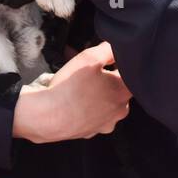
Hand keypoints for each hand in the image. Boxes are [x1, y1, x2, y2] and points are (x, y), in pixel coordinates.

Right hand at [13, 41, 131, 142]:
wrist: (49, 116)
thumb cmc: (71, 87)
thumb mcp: (90, 57)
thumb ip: (107, 49)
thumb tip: (115, 46)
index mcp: (124, 91)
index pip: (128, 72)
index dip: (114, 63)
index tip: (101, 61)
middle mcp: (120, 110)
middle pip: (116, 88)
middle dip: (103, 78)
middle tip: (86, 72)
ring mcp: (106, 123)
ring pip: (104, 102)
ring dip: (94, 93)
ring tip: (76, 86)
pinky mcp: (92, 132)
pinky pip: (92, 115)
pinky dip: (85, 108)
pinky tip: (72, 101)